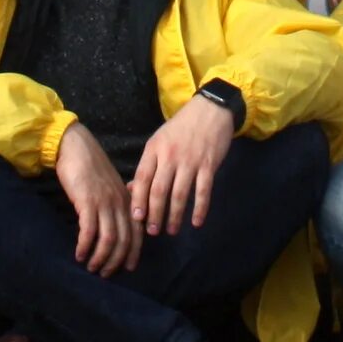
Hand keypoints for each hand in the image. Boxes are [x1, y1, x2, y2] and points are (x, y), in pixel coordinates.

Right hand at [54, 123, 141, 275]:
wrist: (75, 147)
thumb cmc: (90, 166)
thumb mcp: (110, 185)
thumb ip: (116, 202)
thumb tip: (117, 223)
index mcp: (128, 199)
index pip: (137, 232)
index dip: (133, 252)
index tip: (127, 268)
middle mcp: (120, 203)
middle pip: (124, 240)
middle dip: (116, 261)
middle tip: (105, 274)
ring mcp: (105, 202)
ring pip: (109, 239)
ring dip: (101, 258)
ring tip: (92, 268)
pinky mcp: (87, 201)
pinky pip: (89, 231)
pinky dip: (85, 246)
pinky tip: (79, 255)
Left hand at [130, 96, 237, 238]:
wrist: (210, 110)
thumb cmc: (181, 128)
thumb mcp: (159, 141)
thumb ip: (147, 165)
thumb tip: (132, 189)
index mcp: (155, 149)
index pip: (143, 178)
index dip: (138, 200)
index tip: (136, 218)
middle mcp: (171, 156)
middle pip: (159, 190)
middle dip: (154, 214)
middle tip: (152, 231)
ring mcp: (191, 161)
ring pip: (180, 194)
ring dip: (175, 216)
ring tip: (171, 230)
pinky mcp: (209, 165)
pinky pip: (203, 191)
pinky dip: (199, 209)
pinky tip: (196, 222)